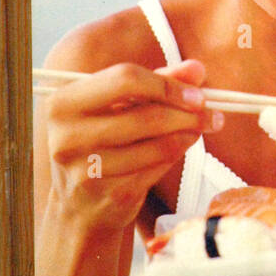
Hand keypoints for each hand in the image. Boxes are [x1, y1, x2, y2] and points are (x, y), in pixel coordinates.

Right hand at [43, 58, 221, 234]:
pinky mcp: (110, 196)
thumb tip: (196, 70)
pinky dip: (176, 156)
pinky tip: (180, 148)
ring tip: (199, 129)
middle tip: (211, 114)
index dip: (167, 85)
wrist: (79, 205)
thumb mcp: (118, 106)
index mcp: (63, 104)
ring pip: (159, 146)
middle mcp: (68, 137)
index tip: (195, 93)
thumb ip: (157, 82)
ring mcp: (88, 170)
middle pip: (147, 115)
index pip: (125, 79)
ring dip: (188, 135)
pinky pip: (159, 169)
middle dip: (188, 114)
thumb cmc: (100, 143)